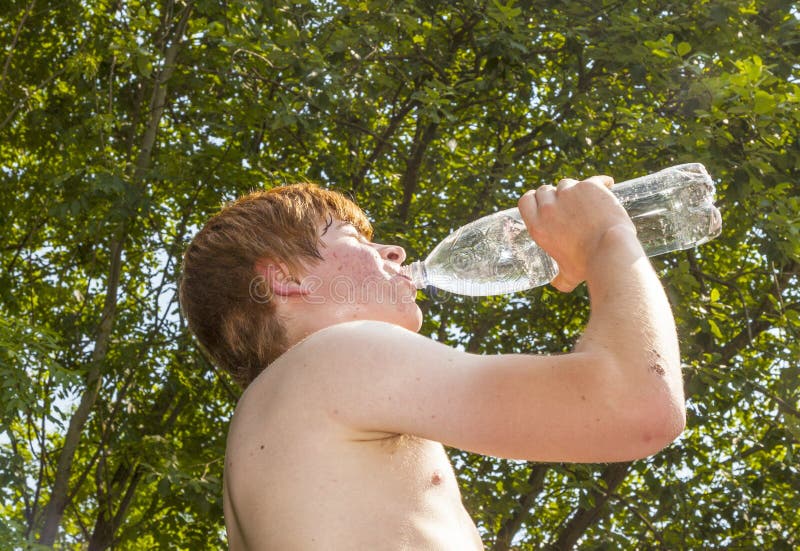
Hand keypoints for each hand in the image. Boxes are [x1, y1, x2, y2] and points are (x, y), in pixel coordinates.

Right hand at [518, 175, 634, 291]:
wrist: (609, 252)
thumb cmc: (588, 266)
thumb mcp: (567, 275)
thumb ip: (559, 279)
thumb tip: (557, 284)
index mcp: (538, 226)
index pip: (525, 201)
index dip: (533, 198)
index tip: (541, 200)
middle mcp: (549, 207)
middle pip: (545, 190)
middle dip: (554, 195)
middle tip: (568, 203)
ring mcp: (569, 194)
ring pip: (568, 184)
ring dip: (575, 190)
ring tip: (589, 198)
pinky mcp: (589, 187)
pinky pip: (595, 179)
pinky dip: (602, 183)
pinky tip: (608, 185)